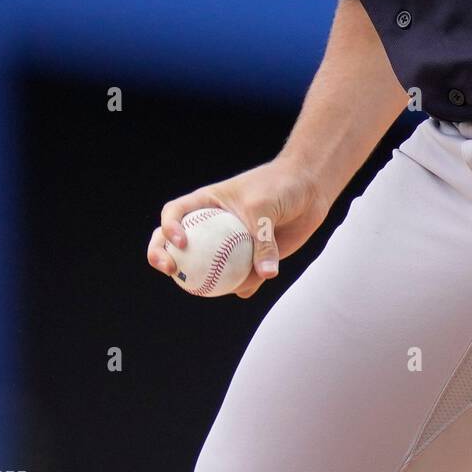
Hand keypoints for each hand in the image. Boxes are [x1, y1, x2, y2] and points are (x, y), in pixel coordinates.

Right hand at [146, 158, 332, 298]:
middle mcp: (212, 225)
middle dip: (162, 258)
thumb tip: (265, 274)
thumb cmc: (281, 186)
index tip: (181, 242)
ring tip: (219, 285)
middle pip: (176, 244)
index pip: (175, 213)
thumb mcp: (265, 206)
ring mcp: (228, 244)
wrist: (309, 189)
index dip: (168, 228)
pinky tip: (255, 282)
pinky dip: (245, 284)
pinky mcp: (249, 259)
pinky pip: (240, 280)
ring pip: (207, 270)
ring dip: (209, 280)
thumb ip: (260, 239)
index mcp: (206, 203)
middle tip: (171, 271)